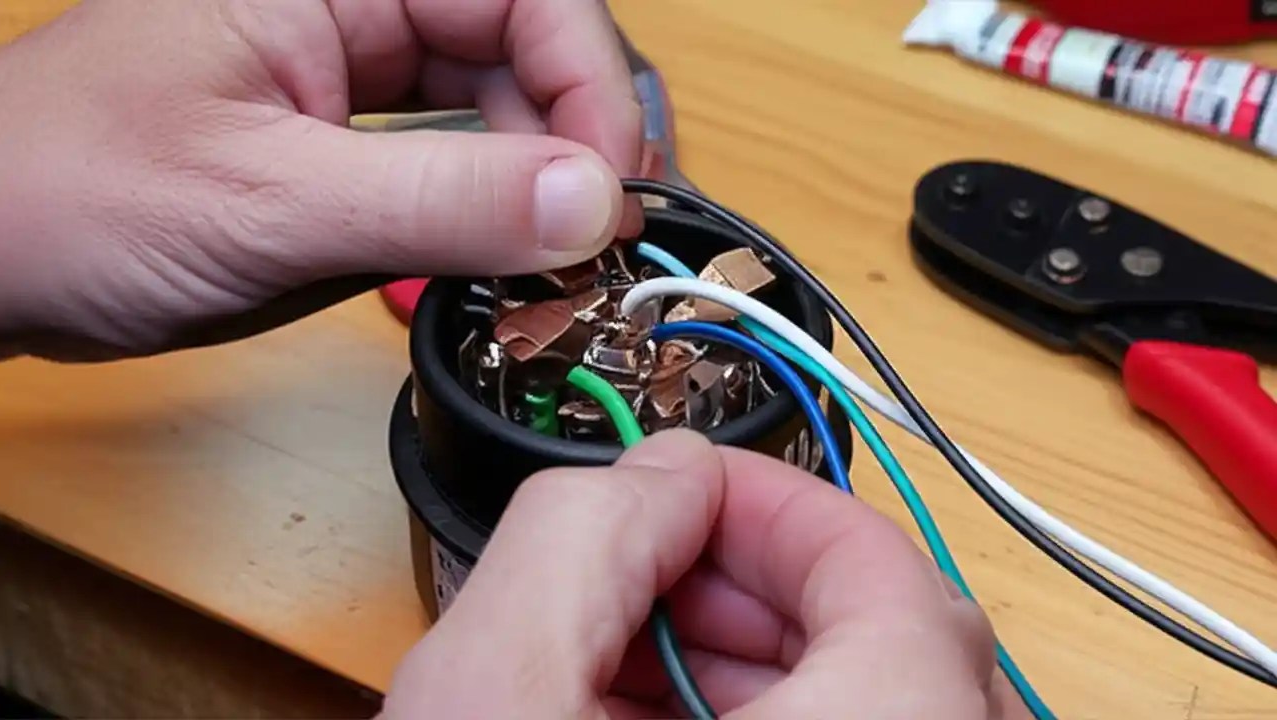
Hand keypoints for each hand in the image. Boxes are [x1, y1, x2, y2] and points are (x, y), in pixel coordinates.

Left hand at [0, 0, 641, 359]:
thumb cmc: (71, 195)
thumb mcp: (268, 202)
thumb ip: (440, 200)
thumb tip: (590, 202)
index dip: (589, 83)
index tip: (608, 189)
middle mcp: (356, 4)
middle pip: (530, 42)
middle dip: (579, 137)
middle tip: (599, 239)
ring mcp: (356, 68)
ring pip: (505, 102)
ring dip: (545, 180)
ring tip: (556, 262)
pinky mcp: (352, 135)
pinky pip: (460, 153)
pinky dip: (495, 210)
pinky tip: (504, 257)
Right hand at [383, 430, 1027, 718]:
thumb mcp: (490, 693)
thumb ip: (575, 535)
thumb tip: (651, 469)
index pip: (892, 580)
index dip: (782, 504)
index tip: (690, 490)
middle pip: (886, 639)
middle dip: (751, 581)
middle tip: (650, 571)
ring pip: (858, 701)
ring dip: (743, 659)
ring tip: (623, 656)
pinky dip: (747, 718)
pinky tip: (641, 715)